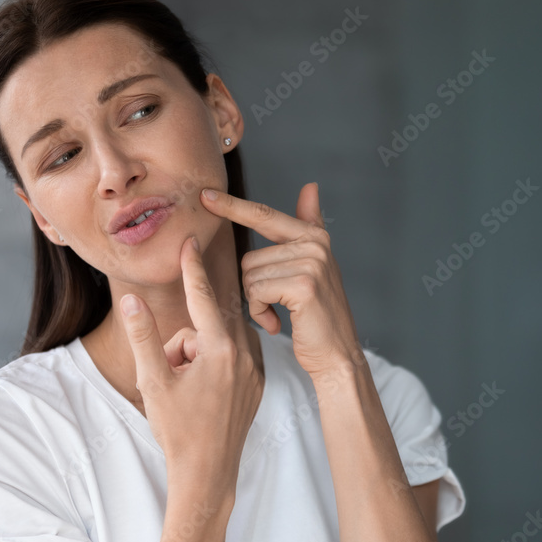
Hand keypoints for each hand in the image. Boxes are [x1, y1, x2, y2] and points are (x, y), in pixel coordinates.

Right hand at [120, 236, 262, 496]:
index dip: (191, 268)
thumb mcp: (152, 381)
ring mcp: (255, 368)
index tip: (189, 240)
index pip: (202, 296)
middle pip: (203, 325)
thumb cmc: (178, 430)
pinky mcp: (258, 381)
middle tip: (171, 375)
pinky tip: (204, 396)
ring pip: (216, 342)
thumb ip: (143, 335)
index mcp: (220, 349)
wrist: (208, 473)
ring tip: (186, 391)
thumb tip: (130, 299)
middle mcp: (245, 353)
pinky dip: (213, 367)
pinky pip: (231, 358)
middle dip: (182, 344)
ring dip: (196, 356)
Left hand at [201, 182, 361, 377]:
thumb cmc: (319, 315)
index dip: (233, 206)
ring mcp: (311, 263)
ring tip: (281, 314)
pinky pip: (256, 292)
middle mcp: (315, 244)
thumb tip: (310, 185)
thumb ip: (309, 225)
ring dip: (257, 303)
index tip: (204, 196)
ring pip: (250, 277)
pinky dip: (260, 313)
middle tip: (278, 307)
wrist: (338, 355)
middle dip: (255, 288)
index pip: (265, 215)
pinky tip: (278, 323)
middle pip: (250, 258)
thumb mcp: (314, 266)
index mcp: (315, 236)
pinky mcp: (304, 285)